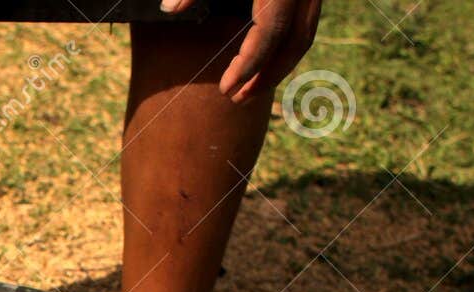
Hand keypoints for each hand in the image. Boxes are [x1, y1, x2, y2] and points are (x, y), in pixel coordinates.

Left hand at [164, 0, 322, 103]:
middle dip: (268, 74)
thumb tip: (168, 9)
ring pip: (305, 32)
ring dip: (279, 65)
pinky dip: (284, 44)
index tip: (225, 89)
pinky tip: (260, 59)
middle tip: (236, 99)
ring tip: (247, 89)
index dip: (249, 65)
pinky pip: (304, 19)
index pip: (270, 32)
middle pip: (297, 40)